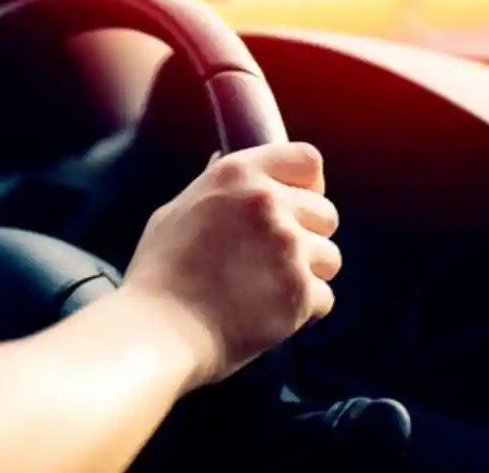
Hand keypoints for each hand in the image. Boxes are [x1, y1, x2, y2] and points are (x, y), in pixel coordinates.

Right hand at [123, 142, 340, 388]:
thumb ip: (210, 186)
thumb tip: (221, 159)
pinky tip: (269, 313)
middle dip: (308, 236)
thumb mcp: (174, 212)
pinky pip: (324, 297)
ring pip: (330, 257)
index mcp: (237, 175)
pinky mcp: (300, 291)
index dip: (308, 186)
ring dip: (308, 274)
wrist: (159, 329)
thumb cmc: (160, 273)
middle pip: (326, 213)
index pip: (308, 160)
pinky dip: (303, 310)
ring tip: (268, 289)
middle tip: (274, 258)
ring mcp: (288, 247)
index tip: (295, 206)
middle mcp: (268, 203)